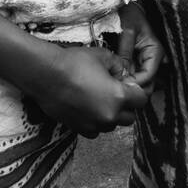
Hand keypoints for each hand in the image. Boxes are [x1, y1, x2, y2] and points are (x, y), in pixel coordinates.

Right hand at [28, 44, 148, 136]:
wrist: (45, 75)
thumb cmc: (74, 62)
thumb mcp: (103, 57)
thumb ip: (119, 67)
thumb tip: (122, 75)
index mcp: (119, 98)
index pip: (141, 100)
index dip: (136, 91)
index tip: (127, 85)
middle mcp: (109, 116)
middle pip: (129, 117)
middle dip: (126, 106)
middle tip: (114, 93)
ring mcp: (94, 125)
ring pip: (112, 126)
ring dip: (111, 115)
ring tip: (99, 100)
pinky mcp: (79, 129)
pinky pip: (95, 131)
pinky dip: (95, 122)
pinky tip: (88, 109)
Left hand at [114, 1, 164, 89]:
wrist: (125, 6)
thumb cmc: (129, 15)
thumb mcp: (127, 31)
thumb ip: (125, 52)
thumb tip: (122, 72)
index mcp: (155, 50)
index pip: (149, 74)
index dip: (136, 82)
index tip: (121, 85)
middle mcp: (152, 58)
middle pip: (147, 81)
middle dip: (134, 86)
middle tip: (117, 88)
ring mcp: (144, 60)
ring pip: (140, 80)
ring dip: (129, 84)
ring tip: (114, 86)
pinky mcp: (136, 61)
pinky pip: (133, 74)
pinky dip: (125, 78)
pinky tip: (115, 80)